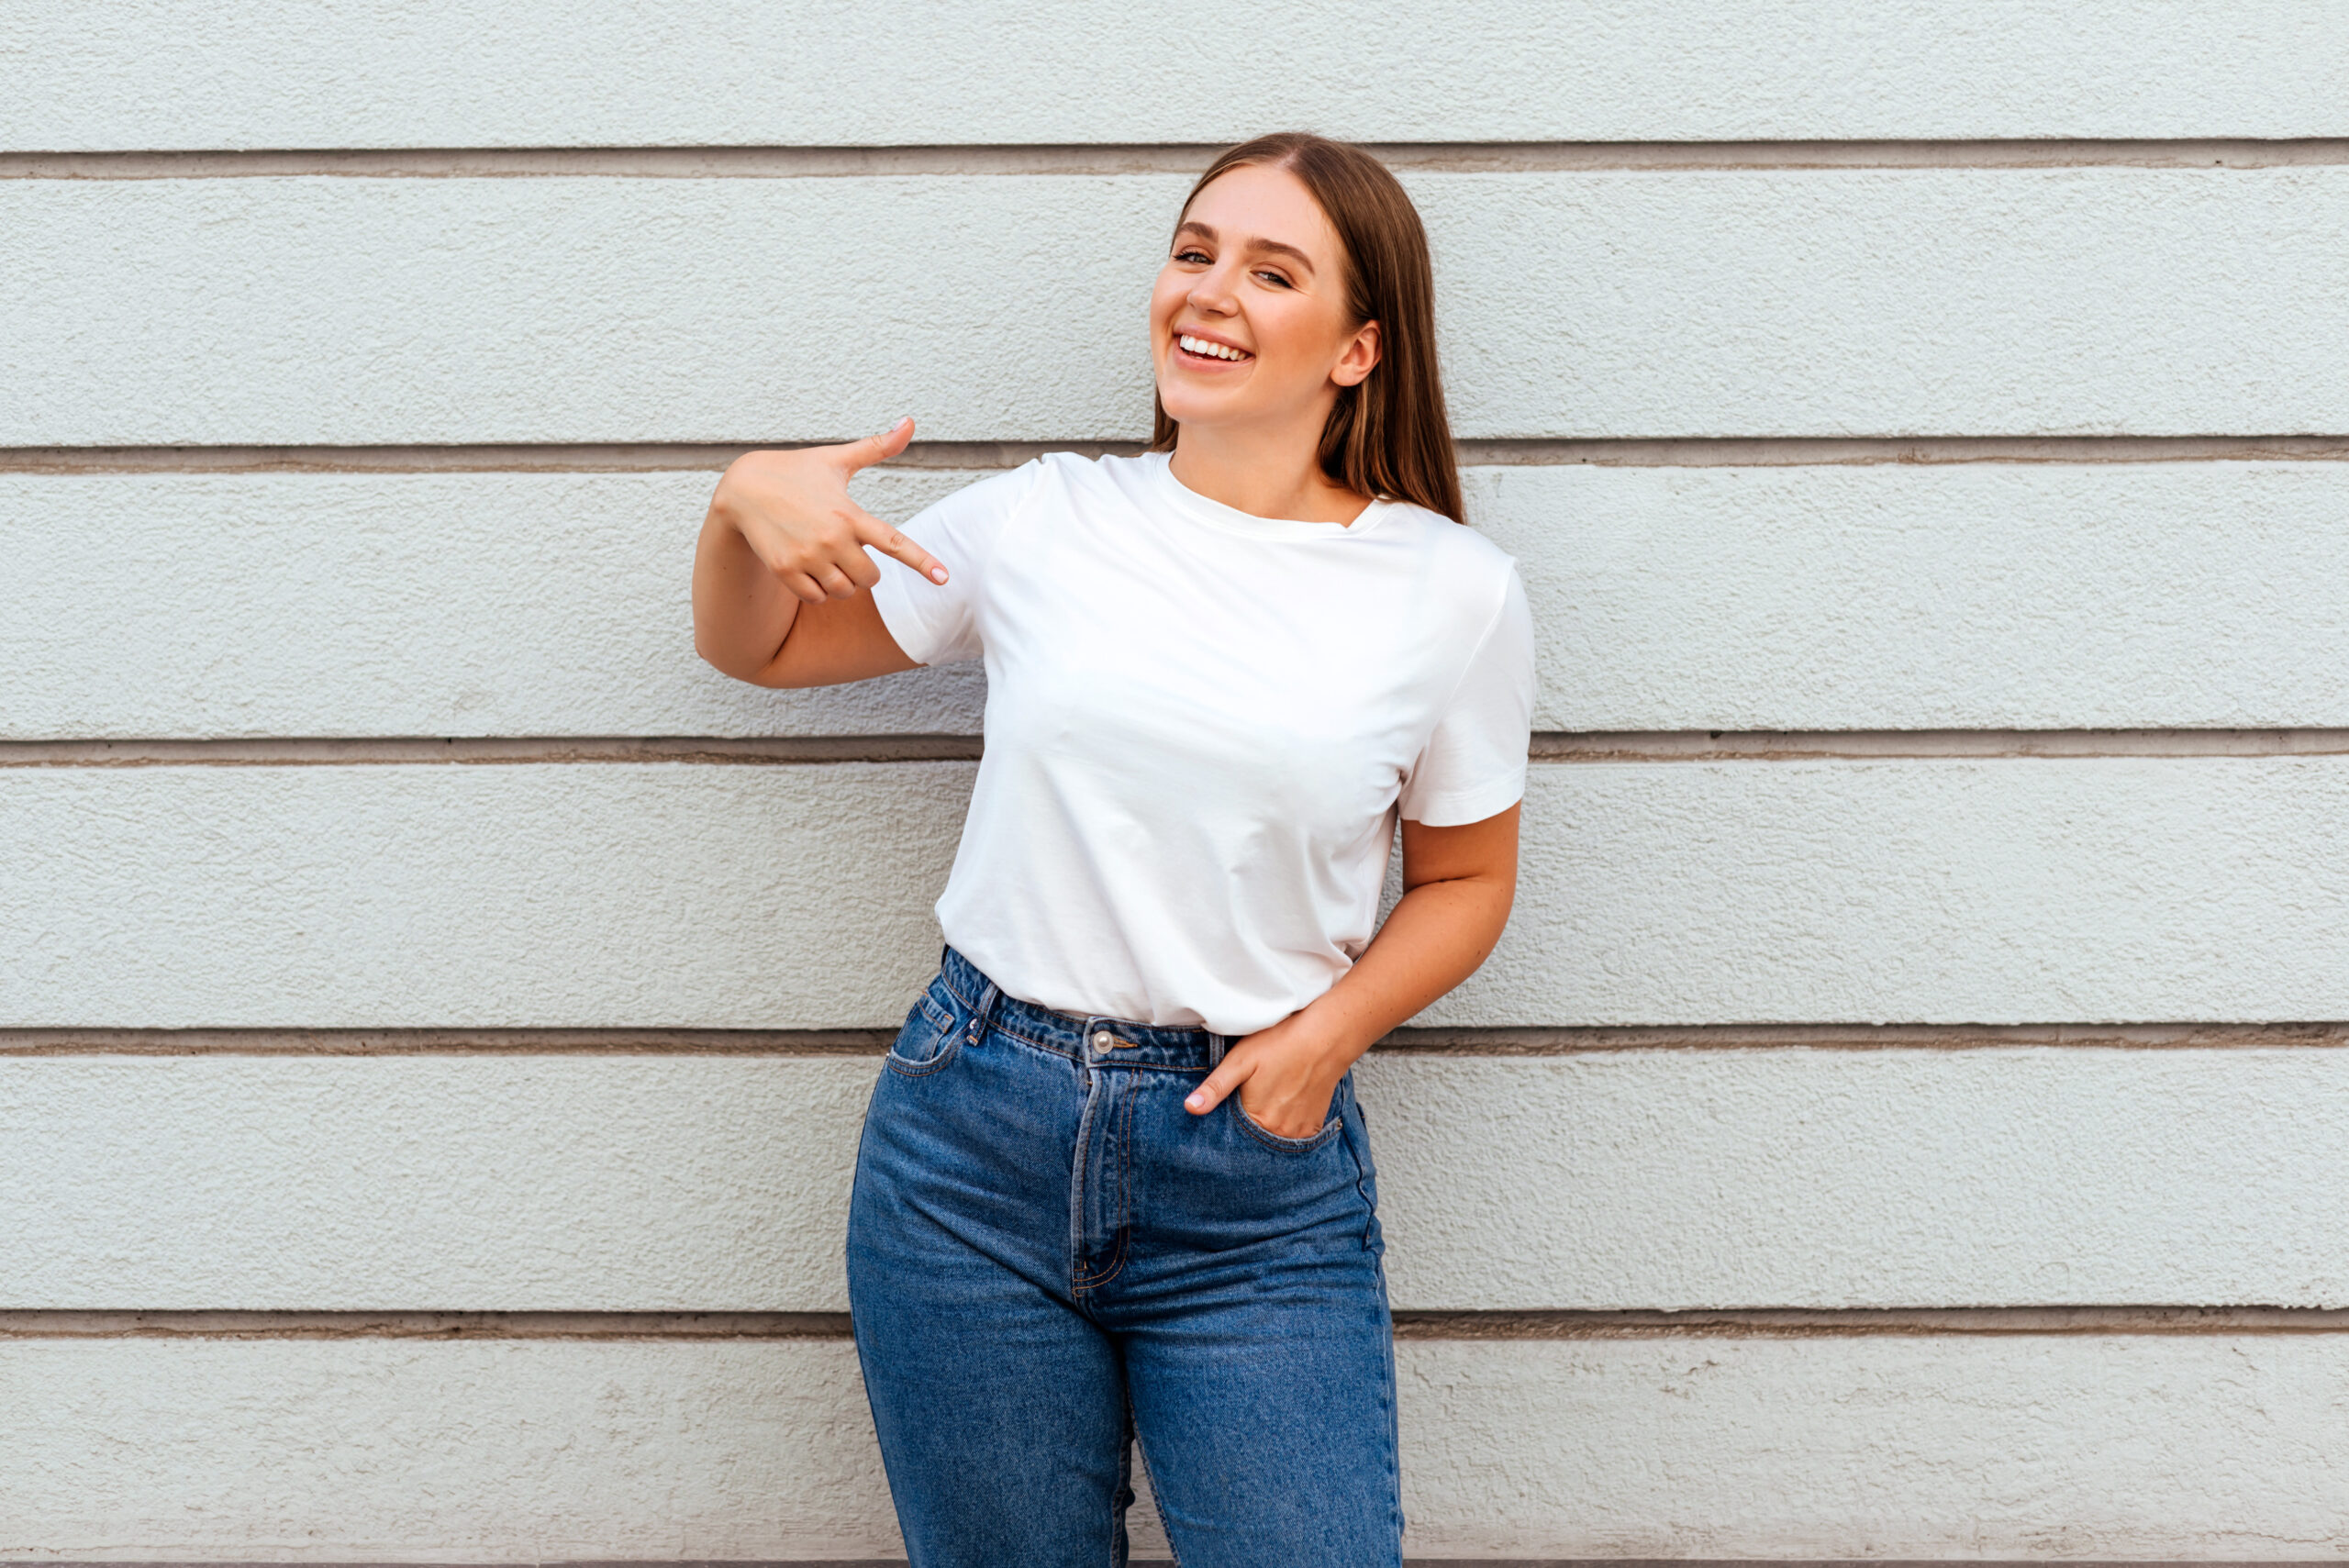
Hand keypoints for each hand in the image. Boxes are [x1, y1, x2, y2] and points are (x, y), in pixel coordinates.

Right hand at [709, 418, 946, 602]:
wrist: (743, 488)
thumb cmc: (797, 471)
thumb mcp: (836, 459)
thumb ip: (877, 447)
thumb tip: (910, 421)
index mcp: (849, 513)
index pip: (894, 542)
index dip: (922, 561)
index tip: (945, 578)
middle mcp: (830, 538)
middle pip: (869, 578)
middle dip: (865, 571)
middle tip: (849, 552)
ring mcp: (807, 557)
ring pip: (844, 591)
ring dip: (843, 583)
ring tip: (827, 558)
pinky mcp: (785, 571)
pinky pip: (817, 598)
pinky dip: (819, 591)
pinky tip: (809, 569)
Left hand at [1183, 1006, 1359, 1139]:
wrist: (1326, 1037)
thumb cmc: (1280, 1044)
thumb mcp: (1240, 1061)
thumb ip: (1215, 1087)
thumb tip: (1189, 1108)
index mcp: (1258, 1121)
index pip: (1232, 1139)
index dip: (1224, 1127)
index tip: (1224, 1113)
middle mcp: (1280, 1133)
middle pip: (1253, 1141)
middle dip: (1244, 1131)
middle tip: (1246, 1102)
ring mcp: (1299, 1132)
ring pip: (1272, 1139)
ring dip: (1264, 1129)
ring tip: (1264, 1103)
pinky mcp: (1314, 1125)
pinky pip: (1292, 1136)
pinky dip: (1284, 1127)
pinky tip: (1282, 1106)